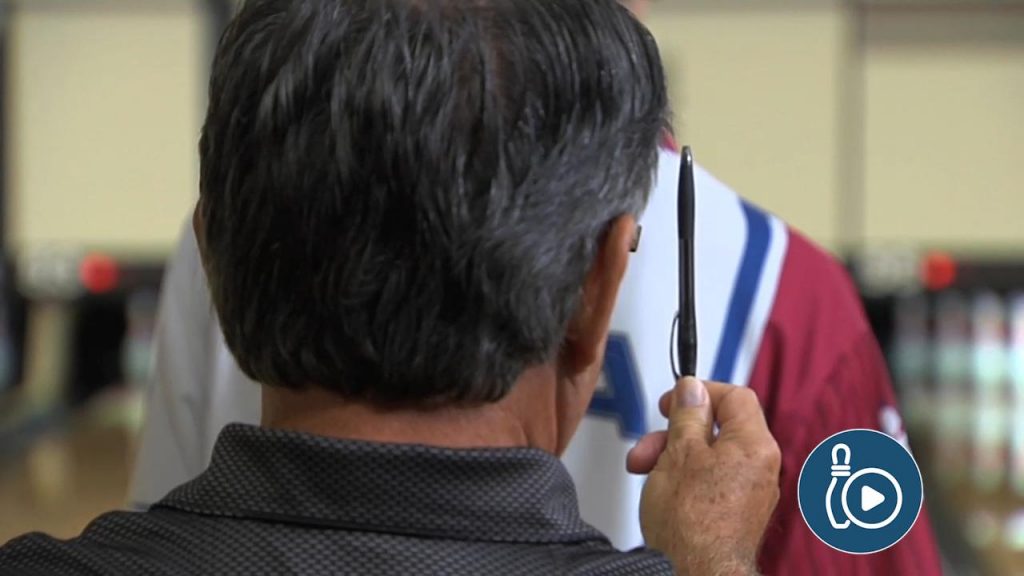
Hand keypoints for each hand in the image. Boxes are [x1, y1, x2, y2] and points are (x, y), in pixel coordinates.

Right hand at [631, 378, 780, 575]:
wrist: (698, 574)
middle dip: (676, 432)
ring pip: (710, 456)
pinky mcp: (737, 512)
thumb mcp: (679, 452)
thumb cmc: (692, 523)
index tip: (674, 400)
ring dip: (674, 456)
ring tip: (646, 471)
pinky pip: (712, 480)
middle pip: (718, 428)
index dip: (702, 392)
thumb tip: (692, 390)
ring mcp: (751, 492)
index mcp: (754, 444)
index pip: (736, 397)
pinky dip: (686, 478)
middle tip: (651, 443)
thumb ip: (688, 415)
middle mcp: (761, 467)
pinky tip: (663, 489)